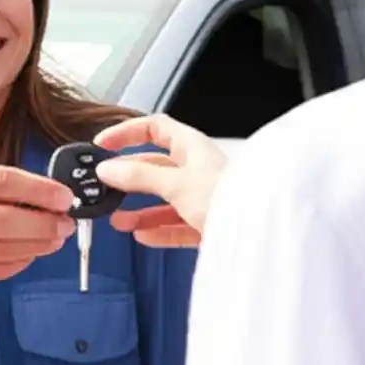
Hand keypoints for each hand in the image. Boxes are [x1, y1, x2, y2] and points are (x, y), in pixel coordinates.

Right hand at [0, 162, 75, 297]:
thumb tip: (50, 197)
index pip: (0, 181)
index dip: (38, 190)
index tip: (65, 197)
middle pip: (3, 220)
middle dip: (43, 223)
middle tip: (66, 224)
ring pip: (1, 250)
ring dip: (36, 245)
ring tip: (55, 239)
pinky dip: (18, 262)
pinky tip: (30, 254)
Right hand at [93, 114, 228, 247]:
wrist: (261, 231)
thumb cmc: (229, 197)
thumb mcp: (176, 183)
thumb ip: (139, 176)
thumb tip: (108, 168)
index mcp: (191, 147)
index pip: (154, 128)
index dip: (127, 132)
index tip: (103, 144)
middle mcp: (196, 168)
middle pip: (154, 166)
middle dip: (128, 177)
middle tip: (105, 185)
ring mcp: (201, 196)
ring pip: (163, 199)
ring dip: (139, 209)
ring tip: (118, 220)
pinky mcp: (206, 222)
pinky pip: (176, 224)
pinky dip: (158, 229)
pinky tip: (142, 235)